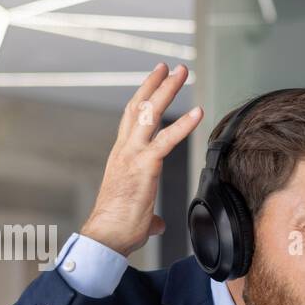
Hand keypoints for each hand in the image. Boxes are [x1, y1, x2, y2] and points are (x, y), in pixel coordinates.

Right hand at [80, 62, 203, 256]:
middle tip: (169, 67)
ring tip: (181, 72)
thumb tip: (156, 223)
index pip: (131, 120)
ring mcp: (132, 155)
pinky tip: (198, 112)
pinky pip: (167, 139)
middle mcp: (124, 150)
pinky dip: (184, 124)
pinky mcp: (145, 166)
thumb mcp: (138, 217)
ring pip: (149, 113)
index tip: (154, 83)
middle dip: (154, 84)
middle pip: (138, 107)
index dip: (143, 99)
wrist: (106, 236)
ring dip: (166, 90)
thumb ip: (149, 214)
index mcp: (121, 157)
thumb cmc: (119, 229)